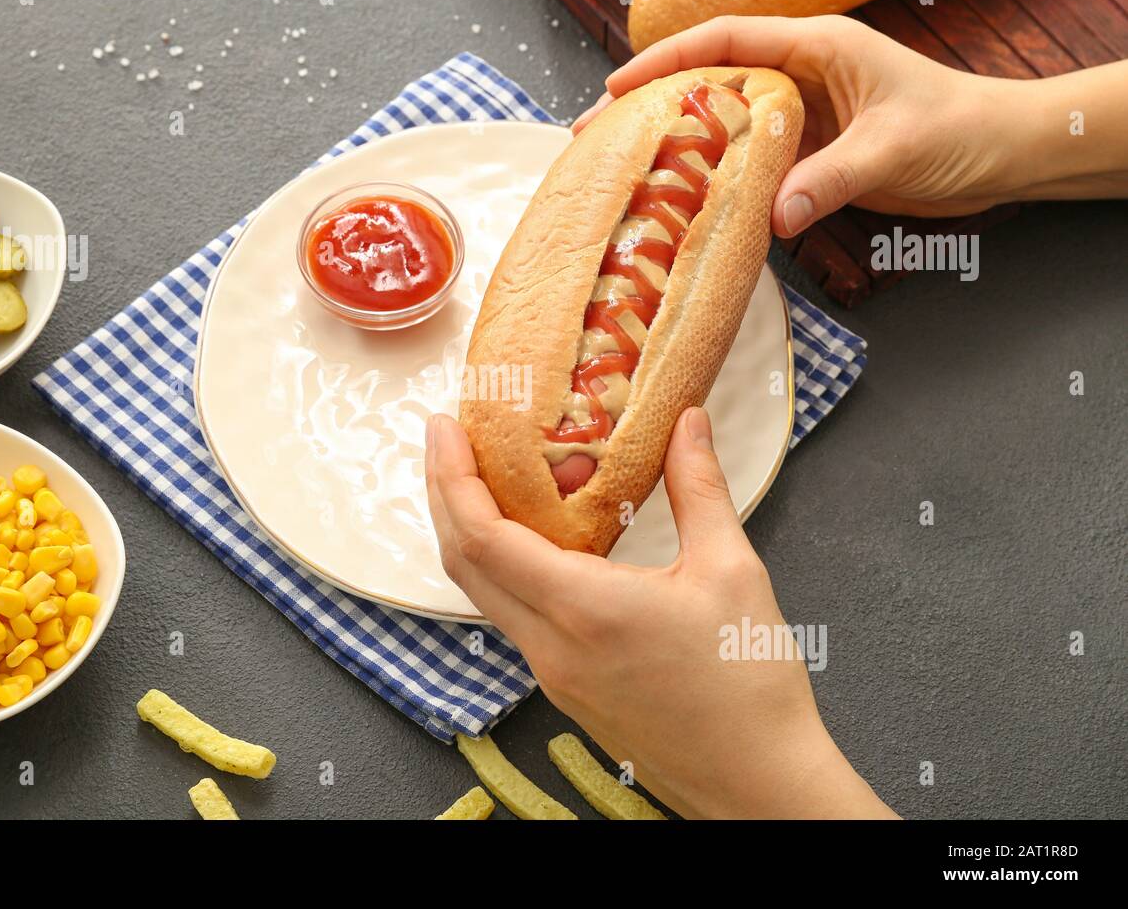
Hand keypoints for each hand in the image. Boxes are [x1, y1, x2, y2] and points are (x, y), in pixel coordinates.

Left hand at [426, 406, 896, 818]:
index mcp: (582, 609)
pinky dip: (500, 568)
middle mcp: (549, 646)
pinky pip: (511, 617)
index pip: (483, 537)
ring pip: (482, 593)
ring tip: (481, 479)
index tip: (445, 428)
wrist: (757, 780)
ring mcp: (551, 674)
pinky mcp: (563, 689)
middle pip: (464, 563)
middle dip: (444, 495)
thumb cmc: (750, 682)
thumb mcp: (731, 570)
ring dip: (468, 532)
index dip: (452, 478)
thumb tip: (688, 421)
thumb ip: (698, 487)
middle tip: (448, 440)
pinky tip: (526, 540)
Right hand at [574, 15, 1127, 235]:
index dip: (666, 61)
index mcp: (816, 48)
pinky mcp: (811, 152)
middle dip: (652, 105)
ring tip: (627, 173)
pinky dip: (717, 179)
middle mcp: (801, 75)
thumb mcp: (891, 149)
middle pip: (710, 80)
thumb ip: (830, 179)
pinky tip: (687, 202)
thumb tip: (772, 218)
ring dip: (678, 145)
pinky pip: (751, 162)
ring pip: (725, 123)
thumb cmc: (957, 129)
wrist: (1002, 154)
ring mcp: (804, 115)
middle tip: (599, 139)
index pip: (725, 43)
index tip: (617, 87)